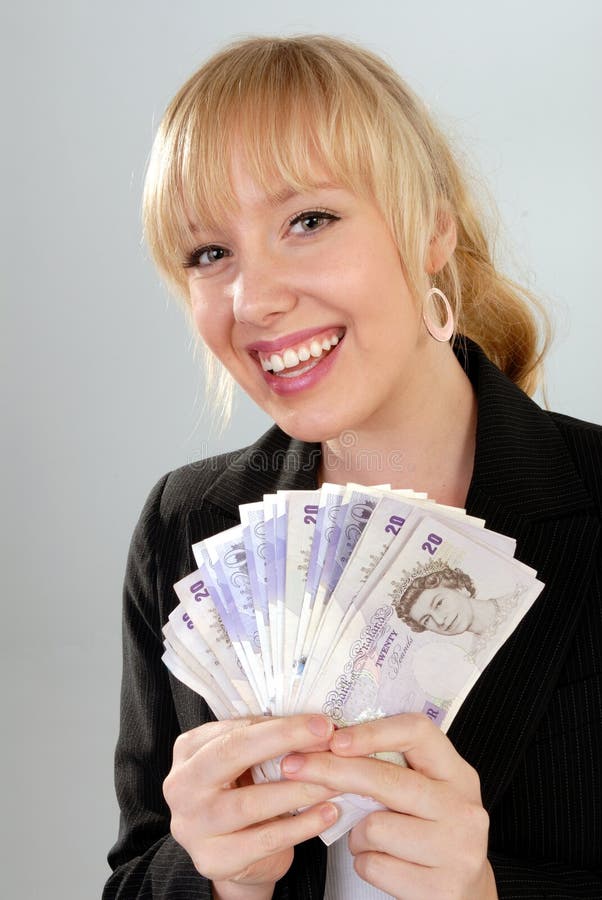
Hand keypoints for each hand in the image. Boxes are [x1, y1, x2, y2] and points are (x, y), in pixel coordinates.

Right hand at [163, 714, 339, 898]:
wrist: (234, 855)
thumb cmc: (244, 795)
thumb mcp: (246, 762)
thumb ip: (267, 741)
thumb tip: (313, 725)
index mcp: (190, 749)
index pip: (235, 729)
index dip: (280, 725)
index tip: (320, 723)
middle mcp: (182, 785)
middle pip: (233, 753)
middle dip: (285, 741)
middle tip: (326, 738)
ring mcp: (192, 825)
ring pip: (251, 802)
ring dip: (300, 789)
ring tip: (334, 780)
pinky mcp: (213, 859)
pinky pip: (265, 840)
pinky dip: (302, 826)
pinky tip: (327, 813)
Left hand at [281, 713, 496, 899]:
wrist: (466, 893)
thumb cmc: (431, 832)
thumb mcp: (425, 792)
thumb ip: (393, 769)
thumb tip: (325, 747)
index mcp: (457, 773)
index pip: (417, 732)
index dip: (372, 732)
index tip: (334, 739)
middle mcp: (463, 807)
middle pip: (385, 778)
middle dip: (331, 771)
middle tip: (294, 767)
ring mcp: (456, 849)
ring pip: (374, 827)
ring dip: (356, 834)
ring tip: (372, 839)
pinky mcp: (441, 887)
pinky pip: (374, 865)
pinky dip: (365, 863)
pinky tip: (384, 863)